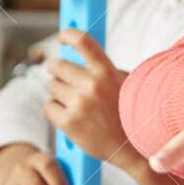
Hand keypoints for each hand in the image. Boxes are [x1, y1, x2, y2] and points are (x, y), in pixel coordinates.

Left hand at [44, 29, 139, 169]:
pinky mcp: (69, 123)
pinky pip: (49, 107)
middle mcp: (91, 85)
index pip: (82, 41)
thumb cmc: (130, 115)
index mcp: (106, 71)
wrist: (134, 149)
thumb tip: (81, 55)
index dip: (68, 35)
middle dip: (57, 71)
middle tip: (63, 77)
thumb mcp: (126, 84)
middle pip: (57, 65)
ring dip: (58, 92)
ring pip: (52, 86)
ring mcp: (79, 104)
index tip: (62, 37)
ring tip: (74, 102)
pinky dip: (56, 110)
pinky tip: (70, 115)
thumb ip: (104, 69)